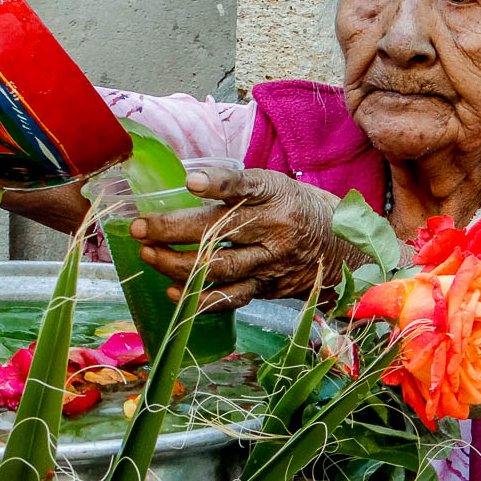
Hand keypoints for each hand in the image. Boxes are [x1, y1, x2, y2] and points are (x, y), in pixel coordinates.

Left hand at [130, 168, 365, 310]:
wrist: (341, 247)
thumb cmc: (297, 208)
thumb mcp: (275, 185)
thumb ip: (237, 187)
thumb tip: (185, 185)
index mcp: (275, 195)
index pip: (244, 185)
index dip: (217, 183)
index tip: (189, 182)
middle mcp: (274, 229)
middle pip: (218, 231)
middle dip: (172, 231)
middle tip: (140, 228)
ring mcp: (271, 262)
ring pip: (218, 268)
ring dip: (177, 264)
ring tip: (149, 256)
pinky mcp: (268, 288)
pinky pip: (230, 297)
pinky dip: (199, 298)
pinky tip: (173, 292)